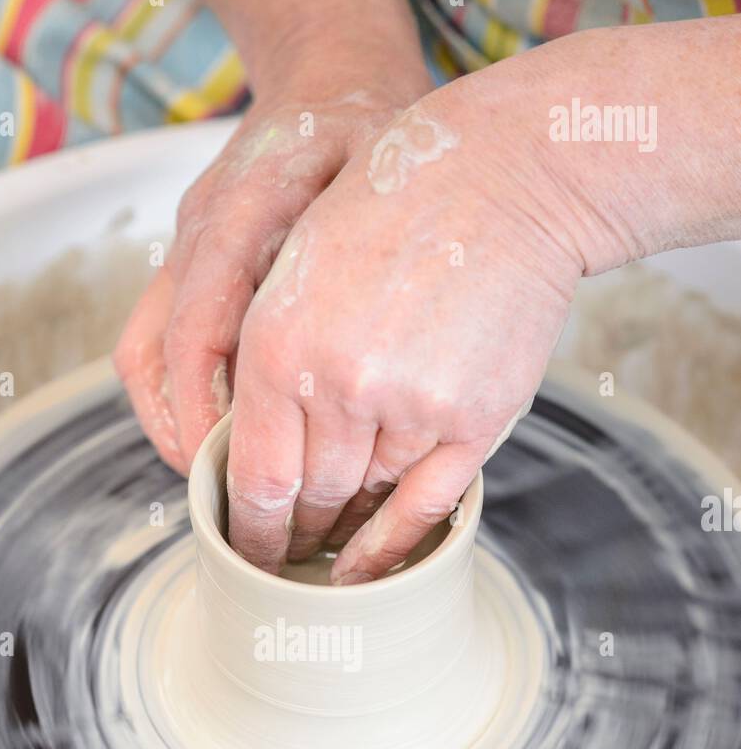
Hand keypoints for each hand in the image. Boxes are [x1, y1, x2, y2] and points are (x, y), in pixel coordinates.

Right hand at [114, 64, 431, 473]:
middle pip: (166, 355)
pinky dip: (175, 405)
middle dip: (197, 444)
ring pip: (145, 357)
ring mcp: (185, 250)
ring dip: (175, 430)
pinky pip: (152, 347)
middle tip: (245, 510)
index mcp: (245, 207)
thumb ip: (358, 269)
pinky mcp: (188, 267)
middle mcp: (200, 232)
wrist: (335, 79)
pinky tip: (215, 446)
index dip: (210, 412)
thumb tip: (352, 383)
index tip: (238, 476)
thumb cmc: (375, 131)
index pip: (204, 327)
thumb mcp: (387, 186)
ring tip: (221, 492)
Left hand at [225, 72, 588, 579]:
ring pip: (364, 497)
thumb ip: (268, 360)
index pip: (255, 477)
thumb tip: (254, 455)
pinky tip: (366, 569)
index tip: (244, 550)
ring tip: (328, 544)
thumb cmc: (392, 209)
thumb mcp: (298, 268)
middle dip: (293, 532)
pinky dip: (392, 543)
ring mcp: (411, 403)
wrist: (505, 178)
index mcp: (277, 343)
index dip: (248, 529)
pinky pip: (424, 503)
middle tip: (283, 552)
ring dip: (343, 527)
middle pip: (308, 496)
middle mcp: (340, 381)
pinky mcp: (474, 416)